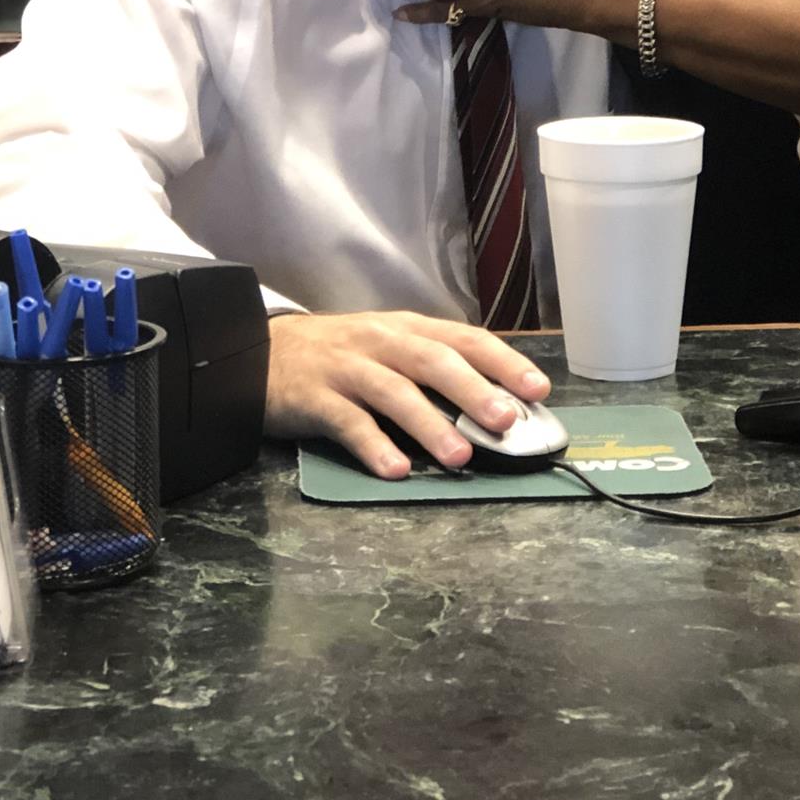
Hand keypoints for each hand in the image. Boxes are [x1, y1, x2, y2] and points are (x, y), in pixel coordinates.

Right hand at [264, 309, 551, 478]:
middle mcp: (382, 343)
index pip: (464, 339)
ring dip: (429, 424)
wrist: (261, 350)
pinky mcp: (315, 397)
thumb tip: (495, 404)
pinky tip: (394, 469)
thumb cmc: (341, 354)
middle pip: (432, 361)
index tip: (538, 389)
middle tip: (505, 421)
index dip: (502, 362)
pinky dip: (373, 446)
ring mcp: (348, 368)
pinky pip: (347, 422)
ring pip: (394, 392)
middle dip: (473, 390)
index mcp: (408, 329)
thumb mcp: (389, 348)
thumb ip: (433, 371)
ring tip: (459, 456)